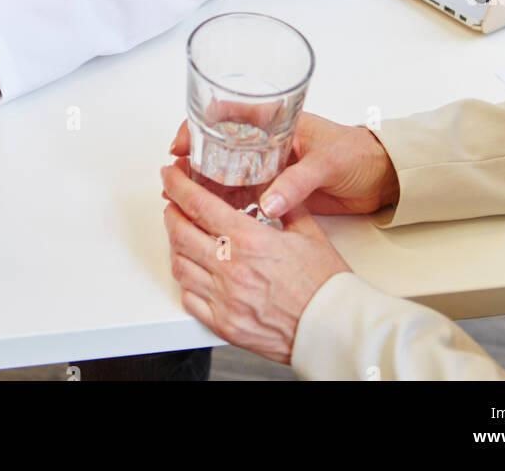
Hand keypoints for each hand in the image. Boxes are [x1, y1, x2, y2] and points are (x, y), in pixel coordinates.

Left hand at [161, 157, 351, 362]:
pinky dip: (186, 281)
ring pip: (180, 266)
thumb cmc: (325, 284)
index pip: (199, 205)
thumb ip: (285, 204)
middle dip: (171, 212)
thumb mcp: (309, 231)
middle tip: (173, 202)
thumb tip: (271, 189)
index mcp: (250, 240)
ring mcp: (225, 299)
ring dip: (175, 245)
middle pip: (180, 233)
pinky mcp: (224, 324)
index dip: (178, 186)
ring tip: (182, 234)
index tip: (171, 175)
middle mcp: (231, 268)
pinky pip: (190, 299)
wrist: (333, 328)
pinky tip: (194, 271)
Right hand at [169, 111, 399, 218]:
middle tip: (174, 179)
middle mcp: (268, 144)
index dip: (198, 126)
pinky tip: (215, 216)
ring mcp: (271, 168)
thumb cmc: (358, 154)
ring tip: (185, 200)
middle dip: (194, 160)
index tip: (180, 145)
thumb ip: (298, 182)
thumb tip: (269, 204)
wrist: (383, 177)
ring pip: (229, 174)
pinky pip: (245, 196)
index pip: (228, 115)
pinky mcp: (279, 191)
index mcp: (276, 122)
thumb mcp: (327, 162)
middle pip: (220, 146)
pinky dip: (228, 204)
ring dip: (207, 185)